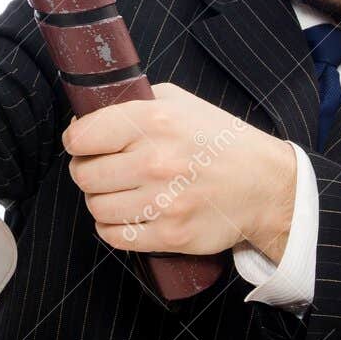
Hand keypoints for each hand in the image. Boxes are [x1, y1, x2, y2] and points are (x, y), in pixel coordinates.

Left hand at [63, 82, 296, 258]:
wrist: (264, 184)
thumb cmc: (219, 141)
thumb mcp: (181, 103)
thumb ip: (136, 103)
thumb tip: (91, 115)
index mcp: (154, 121)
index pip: (83, 136)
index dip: (76, 141)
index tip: (82, 144)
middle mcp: (156, 161)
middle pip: (84, 174)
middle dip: (86, 171)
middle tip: (101, 170)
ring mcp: (163, 201)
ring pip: (96, 207)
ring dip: (101, 201)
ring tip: (119, 192)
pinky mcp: (170, 234)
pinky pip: (115, 237)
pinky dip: (113, 228)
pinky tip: (126, 216)